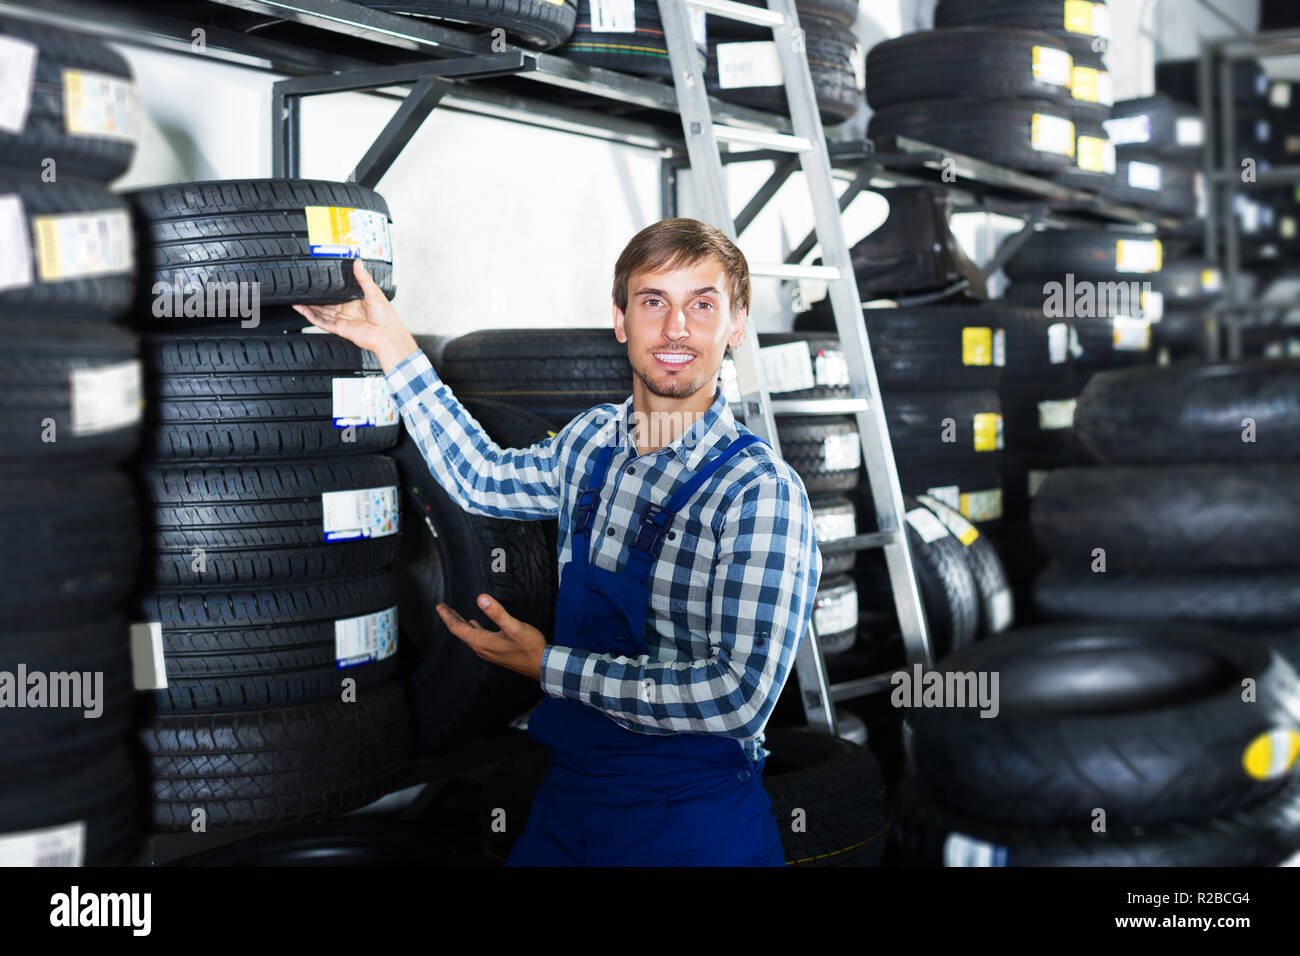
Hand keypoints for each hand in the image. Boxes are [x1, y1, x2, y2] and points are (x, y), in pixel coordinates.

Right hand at [292, 258, 417, 372]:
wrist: (387, 335)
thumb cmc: (386, 317)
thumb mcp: (374, 292)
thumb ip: (364, 278)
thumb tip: (358, 262)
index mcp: (354, 301)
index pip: (336, 294)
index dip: (326, 289)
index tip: (317, 282)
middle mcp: (347, 311)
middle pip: (325, 304)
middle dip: (313, 298)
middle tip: (302, 290)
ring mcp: (342, 320)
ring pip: (321, 312)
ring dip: (309, 307)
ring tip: (297, 300)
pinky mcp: (339, 329)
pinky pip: (323, 323)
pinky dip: (313, 317)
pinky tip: (303, 311)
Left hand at [436, 594, 546, 681]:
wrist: (541, 665)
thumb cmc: (529, 646)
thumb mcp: (513, 627)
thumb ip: (497, 612)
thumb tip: (481, 598)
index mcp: (482, 642)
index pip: (458, 628)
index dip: (448, 616)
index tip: (439, 606)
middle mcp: (482, 648)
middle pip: (461, 632)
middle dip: (452, 619)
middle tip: (443, 608)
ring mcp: (489, 651)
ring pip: (469, 636)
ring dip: (461, 624)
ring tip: (455, 616)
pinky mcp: (496, 652)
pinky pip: (478, 639)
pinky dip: (473, 629)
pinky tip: (475, 625)